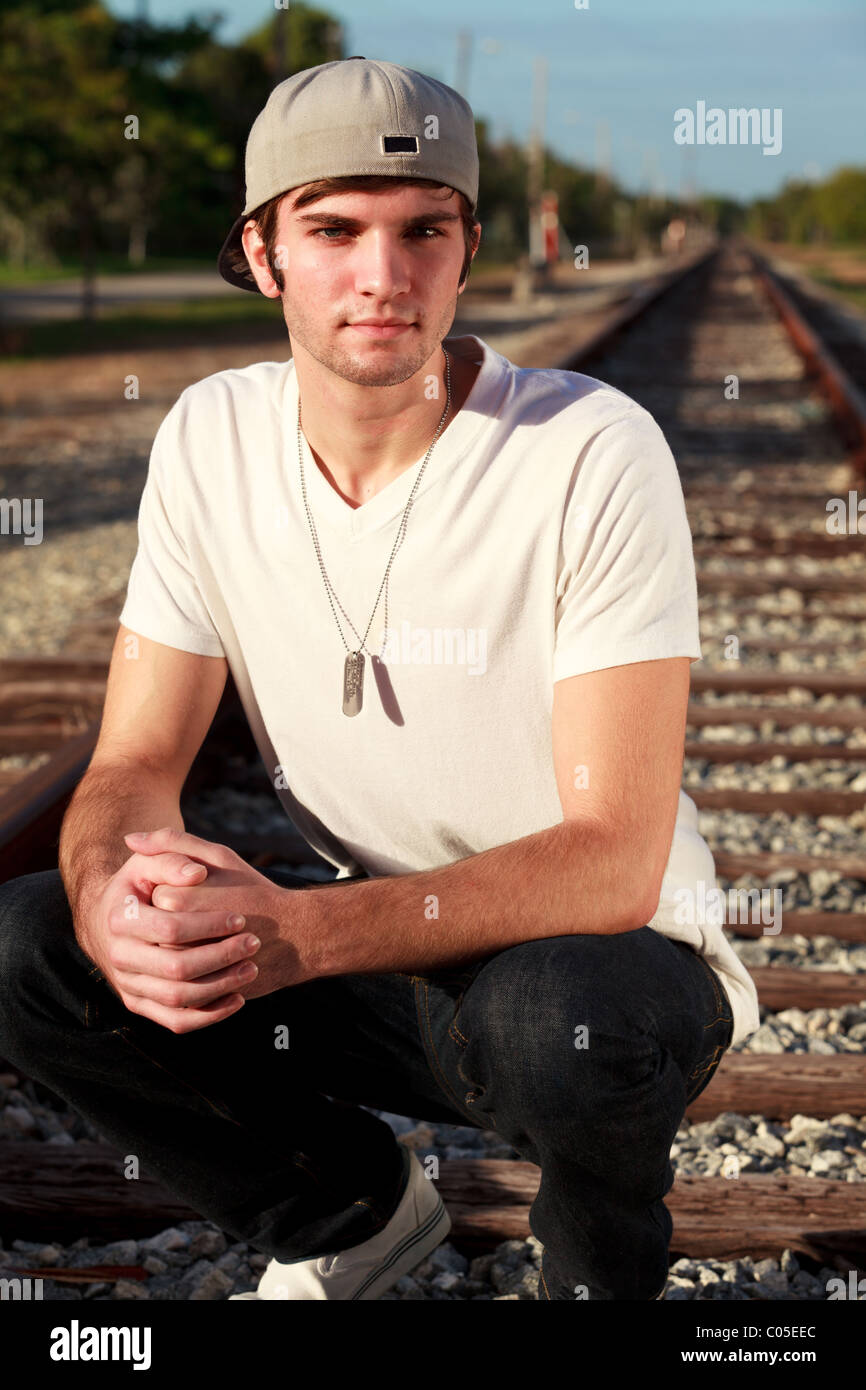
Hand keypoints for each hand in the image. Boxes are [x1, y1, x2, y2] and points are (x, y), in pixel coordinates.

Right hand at [78, 844, 259, 1033]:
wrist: (110, 922)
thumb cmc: (140, 886)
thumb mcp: (150, 862)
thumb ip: (172, 854)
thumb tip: (197, 873)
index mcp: (120, 919)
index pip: (170, 928)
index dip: (209, 925)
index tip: (241, 918)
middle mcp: (119, 956)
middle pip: (175, 968)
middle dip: (221, 957)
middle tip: (253, 944)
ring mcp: (127, 985)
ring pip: (177, 998)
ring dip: (220, 987)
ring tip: (250, 968)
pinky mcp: (139, 1005)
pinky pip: (175, 1021)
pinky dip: (209, 1016)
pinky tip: (237, 999)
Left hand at [123, 827, 317, 1005]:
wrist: (296, 935)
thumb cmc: (254, 891)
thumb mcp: (219, 857)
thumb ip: (172, 842)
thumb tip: (131, 840)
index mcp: (173, 900)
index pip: (150, 902)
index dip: (176, 897)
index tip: (202, 897)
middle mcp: (175, 937)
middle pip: (154, 934)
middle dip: (179, 928)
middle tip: (208, 920)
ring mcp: (186, 971)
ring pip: (165, 963)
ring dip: (185, 952)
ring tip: (210, 941)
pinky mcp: (198, 995)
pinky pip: (179, 991)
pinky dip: (193, 978)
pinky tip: (213, 964)